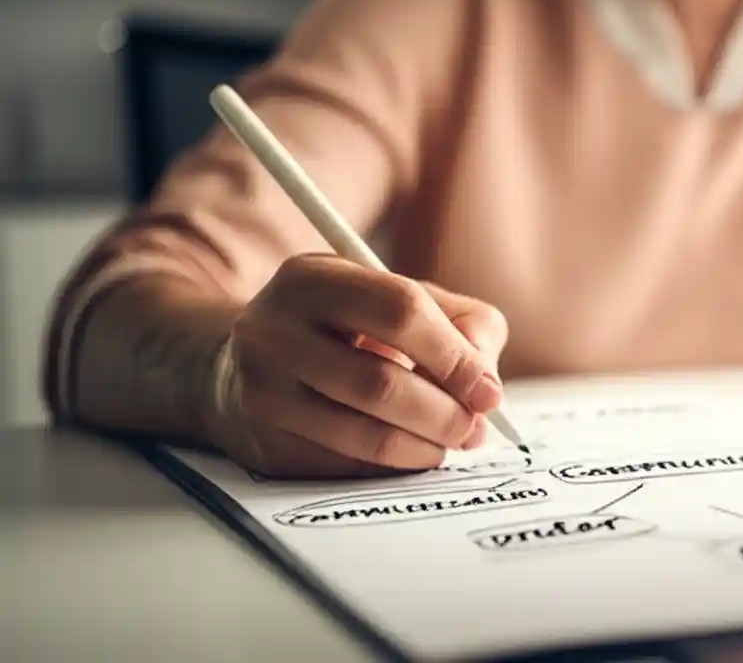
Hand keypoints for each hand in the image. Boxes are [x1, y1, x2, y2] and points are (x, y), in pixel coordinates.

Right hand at [208, 254, 508, 477]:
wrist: (250, 364)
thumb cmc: (351, 328)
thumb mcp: (403, 298)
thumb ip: (465, 326)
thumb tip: (486, 386)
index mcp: (312, 278)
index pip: (400, 311)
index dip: (455, 357)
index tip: (487, 393)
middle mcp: (273, 331)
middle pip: (381, 384)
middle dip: (445, 414)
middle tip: (473, 429)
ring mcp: (262, 392)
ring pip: (365, 436)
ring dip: (425, 447)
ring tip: (449, 442)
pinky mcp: (264, 444)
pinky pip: (348, 467)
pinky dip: (394, 466)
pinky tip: (408, 451)